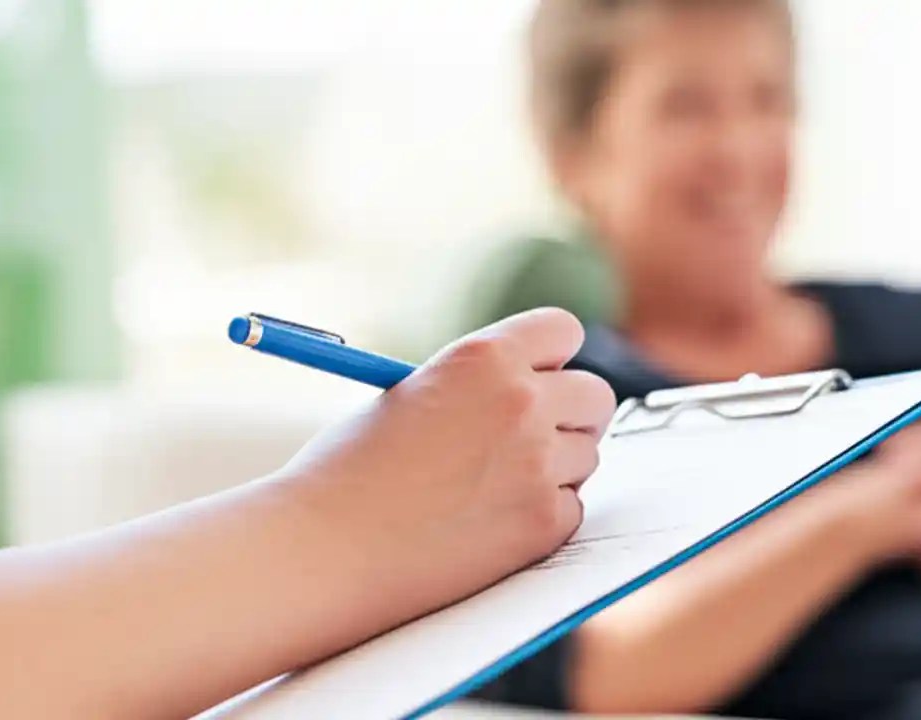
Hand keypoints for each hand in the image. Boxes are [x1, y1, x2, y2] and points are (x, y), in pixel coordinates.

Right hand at [279, 308, 616, 619]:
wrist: (325, 548)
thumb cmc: (347, 470)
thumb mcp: (408, 395)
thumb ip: (473, 385)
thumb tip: (527, 388)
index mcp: (483, 356)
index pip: (561, 330)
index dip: (550, 356)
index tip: (541, 376)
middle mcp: (521, 402)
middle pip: (595, 394)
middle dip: (572, 413)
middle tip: (540, 434)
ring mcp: (539, 465)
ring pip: (586, 455)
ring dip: (553, 468)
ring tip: (488, 487)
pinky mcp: (544, 523)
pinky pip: (572, 509)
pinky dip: (541, 517)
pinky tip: (487, 523)